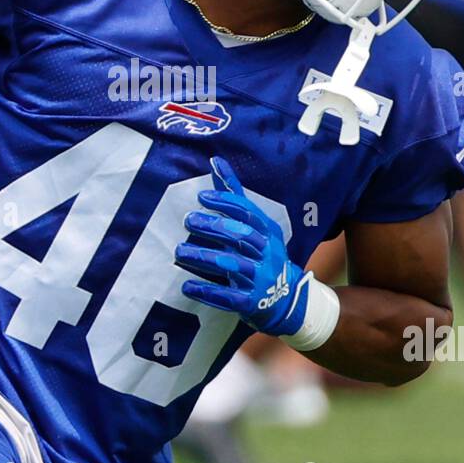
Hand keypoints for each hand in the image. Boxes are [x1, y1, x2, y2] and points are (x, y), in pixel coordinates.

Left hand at [174, 156, 310, 335]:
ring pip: (233, 266)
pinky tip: (187, 285)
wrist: (284, 298)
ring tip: (179, 252)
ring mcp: (260, 279)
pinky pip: (229, 297)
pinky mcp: (251, 302)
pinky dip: (207, 291)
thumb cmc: (261, 253)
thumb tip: (216, 160)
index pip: (249, 214)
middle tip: (188, 220)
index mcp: (268, 232)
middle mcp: (267, 253)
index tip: (202, 197)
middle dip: (215, 227)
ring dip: (205, 258)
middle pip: (242, 237)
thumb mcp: (254, 224)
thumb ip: (233, 195)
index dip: (226, 203)